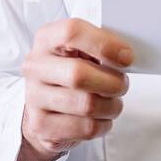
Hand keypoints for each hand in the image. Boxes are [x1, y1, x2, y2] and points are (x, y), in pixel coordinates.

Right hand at [13, 18, 132, 160]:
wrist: (43, 106)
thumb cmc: (69, 72)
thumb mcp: (82, 50)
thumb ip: (100, 47)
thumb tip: (125, 56)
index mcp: (46, 39)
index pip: (71, 32)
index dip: (105, 44)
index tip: (126, 57)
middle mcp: (36, 66)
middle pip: (78, 74)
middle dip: (112, 82)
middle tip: (121, 84)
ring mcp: (35, 97)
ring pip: (87, 105)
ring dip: (111, 106)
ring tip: (111, 101)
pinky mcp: (41, 125)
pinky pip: (86, 128)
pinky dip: (103, 124)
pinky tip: (100, 117)